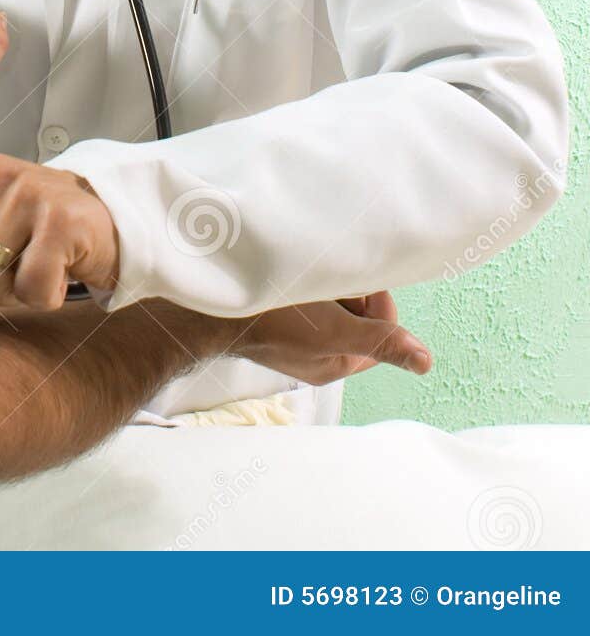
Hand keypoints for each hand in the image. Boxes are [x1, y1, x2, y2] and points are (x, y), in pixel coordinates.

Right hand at [233, 289, 432, 383]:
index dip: (376, 298)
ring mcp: (300, 332)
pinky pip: (310, 294)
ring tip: (305, 272)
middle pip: (361, 309)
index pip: (384, 324)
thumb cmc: (270, 323)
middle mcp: (323, 350)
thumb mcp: (333, 332)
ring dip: (326, 280)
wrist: (210, 311)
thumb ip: (380, 342)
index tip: (355, 282)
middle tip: (323, 279)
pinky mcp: (280, 314)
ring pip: (335, 297)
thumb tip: (426, 362)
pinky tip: (291, 273)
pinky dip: (306, 280)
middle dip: (349, 288)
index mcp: (340, 362)